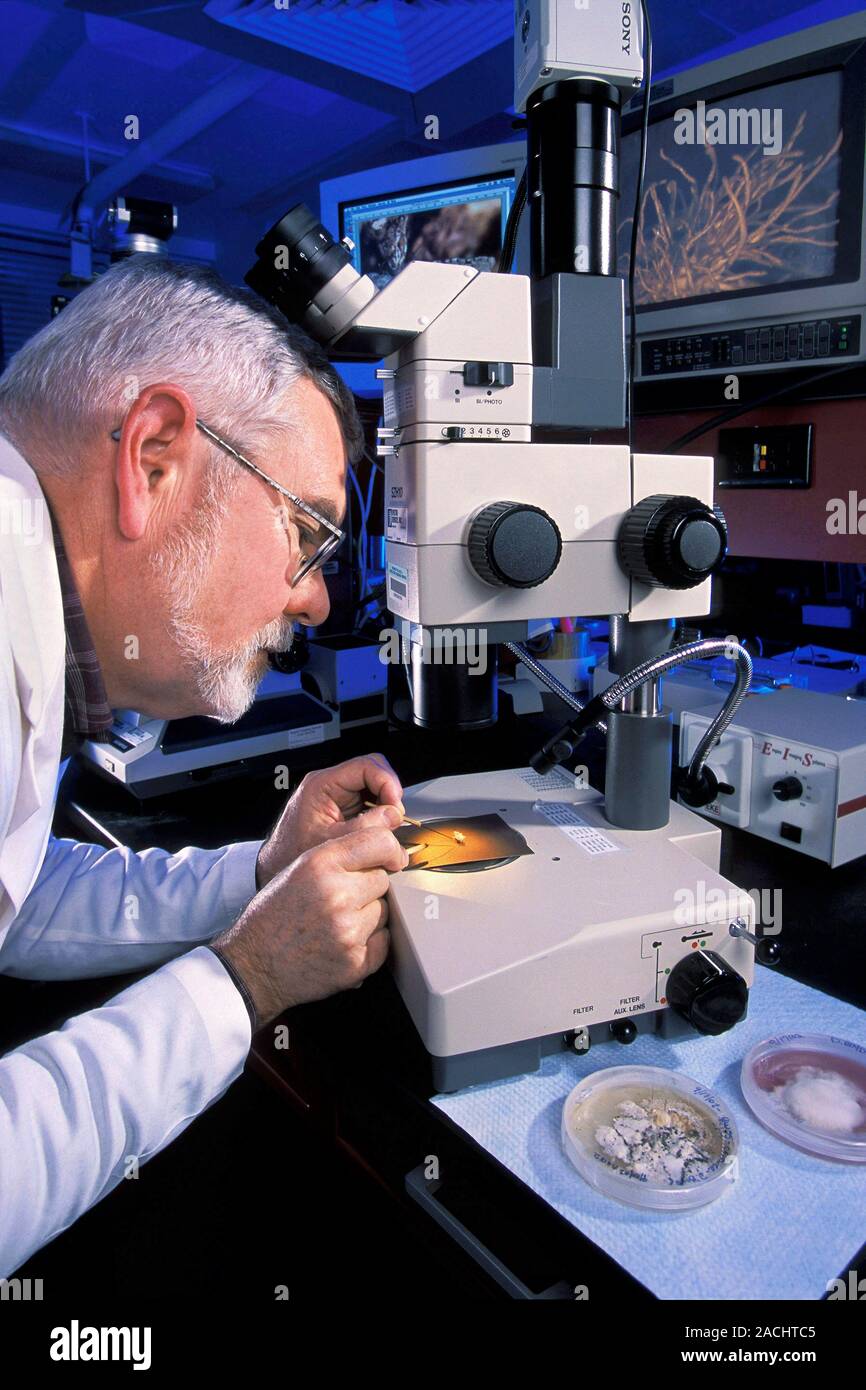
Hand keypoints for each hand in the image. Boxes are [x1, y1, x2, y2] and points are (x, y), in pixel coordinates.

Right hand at [215, 827, 409, 1025]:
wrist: (253, 965)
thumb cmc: (273, 916)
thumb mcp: (297, 869)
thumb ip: (339, 856)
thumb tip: (384, 852)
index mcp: (320, 864)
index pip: (379, 842)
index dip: (389, 851)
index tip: (392, 859)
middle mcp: (336, 894)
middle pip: (383, 880)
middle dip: (369, 888)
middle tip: (342, 900)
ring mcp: (348, 930)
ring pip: (384, 911)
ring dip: (369, 916)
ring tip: (336, 924)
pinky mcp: (356, 961)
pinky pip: (384, 941)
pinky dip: (370, 944)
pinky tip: (342, 943)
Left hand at [256, 753, 404, 889]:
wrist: (278, 865)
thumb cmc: (294, 853)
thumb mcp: (332, 842)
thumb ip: (364, 828)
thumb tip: (393, 816)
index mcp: (322, 784)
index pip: (366, 766)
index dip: (387, 783)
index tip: (395, 806)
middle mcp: (331, 784)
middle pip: (374, 771)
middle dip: (389, 792)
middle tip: (394, 817)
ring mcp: (338, 794)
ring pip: (375, 786)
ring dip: (386, 804)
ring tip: (386, 827)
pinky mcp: (344, 806)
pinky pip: (370, 801)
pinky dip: (380, 814)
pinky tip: (378, 830)